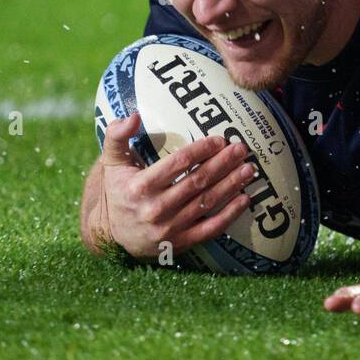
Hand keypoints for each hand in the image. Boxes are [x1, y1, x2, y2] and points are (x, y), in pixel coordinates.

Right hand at [98, 112, 258, 260]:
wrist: (111, 235)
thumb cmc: (117, 191)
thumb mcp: (112, 162)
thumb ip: (117, 136)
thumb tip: (134, 115)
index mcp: (140, 186)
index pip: (177, 164)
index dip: (201, 150)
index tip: (219, 140)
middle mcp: (155, 209)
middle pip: (197, 182)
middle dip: (222, 164)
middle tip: (241, 150)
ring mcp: (169, 229)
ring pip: (206, 203)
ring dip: (231, 185)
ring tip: (248, 170)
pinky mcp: (180, 243)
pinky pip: (210, 229)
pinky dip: (229, 215)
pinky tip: (244, 200)